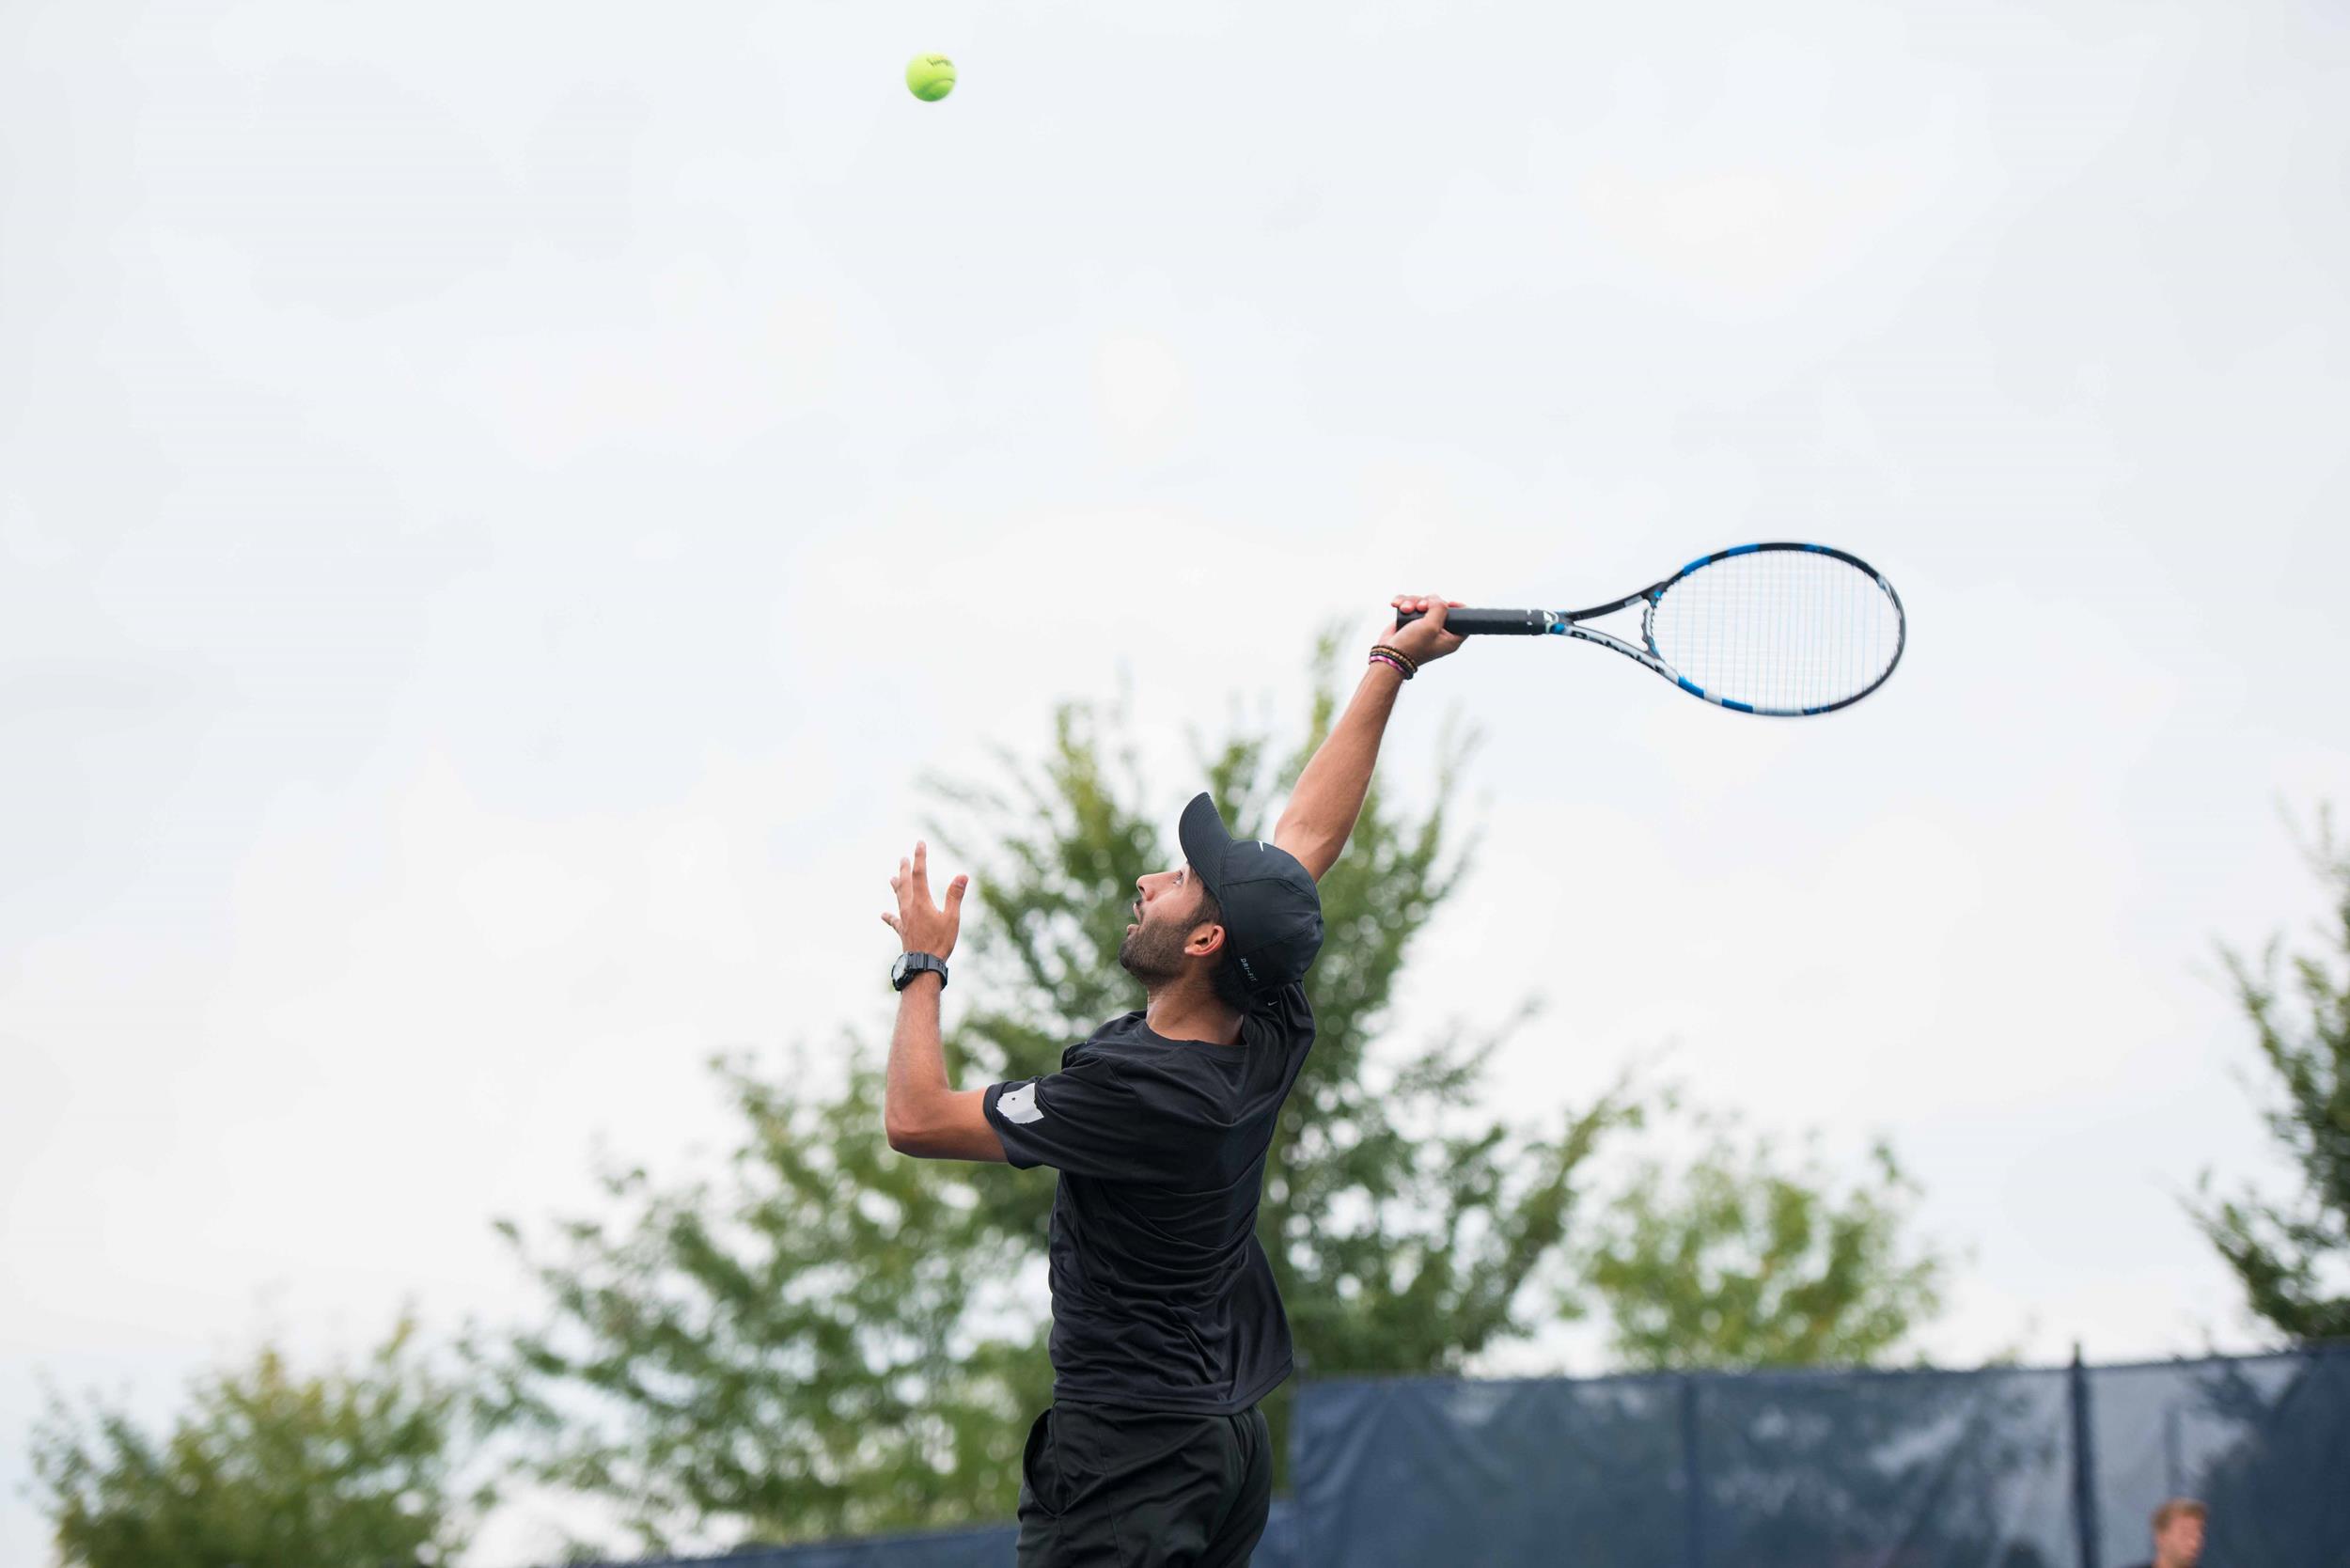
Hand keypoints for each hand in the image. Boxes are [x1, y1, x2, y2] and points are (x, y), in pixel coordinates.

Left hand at [883, 841, 967, 958]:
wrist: (923, 965)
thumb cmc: (940, 943)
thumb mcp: (952, 919)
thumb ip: (955, 896)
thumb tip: (962, 875)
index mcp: (922, 902)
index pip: (920, 874)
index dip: (920, 858)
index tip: (919, 843)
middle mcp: (910, 907)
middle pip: (905, 883)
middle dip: (905, 869)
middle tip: (903, 858)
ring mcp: (904, 919)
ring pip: (898, 898)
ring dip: (896, 886)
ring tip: (892, 877)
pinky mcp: (903, 930)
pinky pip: (894, 920)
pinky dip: (889, 916)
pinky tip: (884, 914)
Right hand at [1384, 593, 1466, 668]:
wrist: (1389, 654)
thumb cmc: (1412, 645)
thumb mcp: (1431, 626)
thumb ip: (1439, 608)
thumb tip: (1435, 598)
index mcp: (1450, 638)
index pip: (1463, 621)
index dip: (1459, 609)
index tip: (1450, 603)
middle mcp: (1438, 631)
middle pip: (1440, 606)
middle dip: (1428, 602)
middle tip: (1421, 608)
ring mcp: (1423, 626)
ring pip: (1423, 603)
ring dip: (1412, 602)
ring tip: (1405, 609)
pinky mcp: (1410, 622)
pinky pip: (1410, 605)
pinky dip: (1403, 603)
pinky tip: (1397, 605)